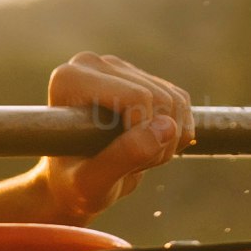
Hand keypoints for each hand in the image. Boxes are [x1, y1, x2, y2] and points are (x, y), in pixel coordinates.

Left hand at [32, 51, 190, 220]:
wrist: (75, 182)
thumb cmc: (73, 185)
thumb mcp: (91, 184)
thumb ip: (124, 156)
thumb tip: (167, 127)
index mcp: (69, 80)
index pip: (136, 97)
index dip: (142, 134)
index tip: (118, 160)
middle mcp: (92, 64)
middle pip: (159, 98)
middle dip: (157, 141)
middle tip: (131, 166)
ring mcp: (119, 68)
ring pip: (175, 101)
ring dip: (168, 140)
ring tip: (136, 158)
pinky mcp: (142, 77)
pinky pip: (181, 102)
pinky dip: (177, 133)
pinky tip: (150, 146)